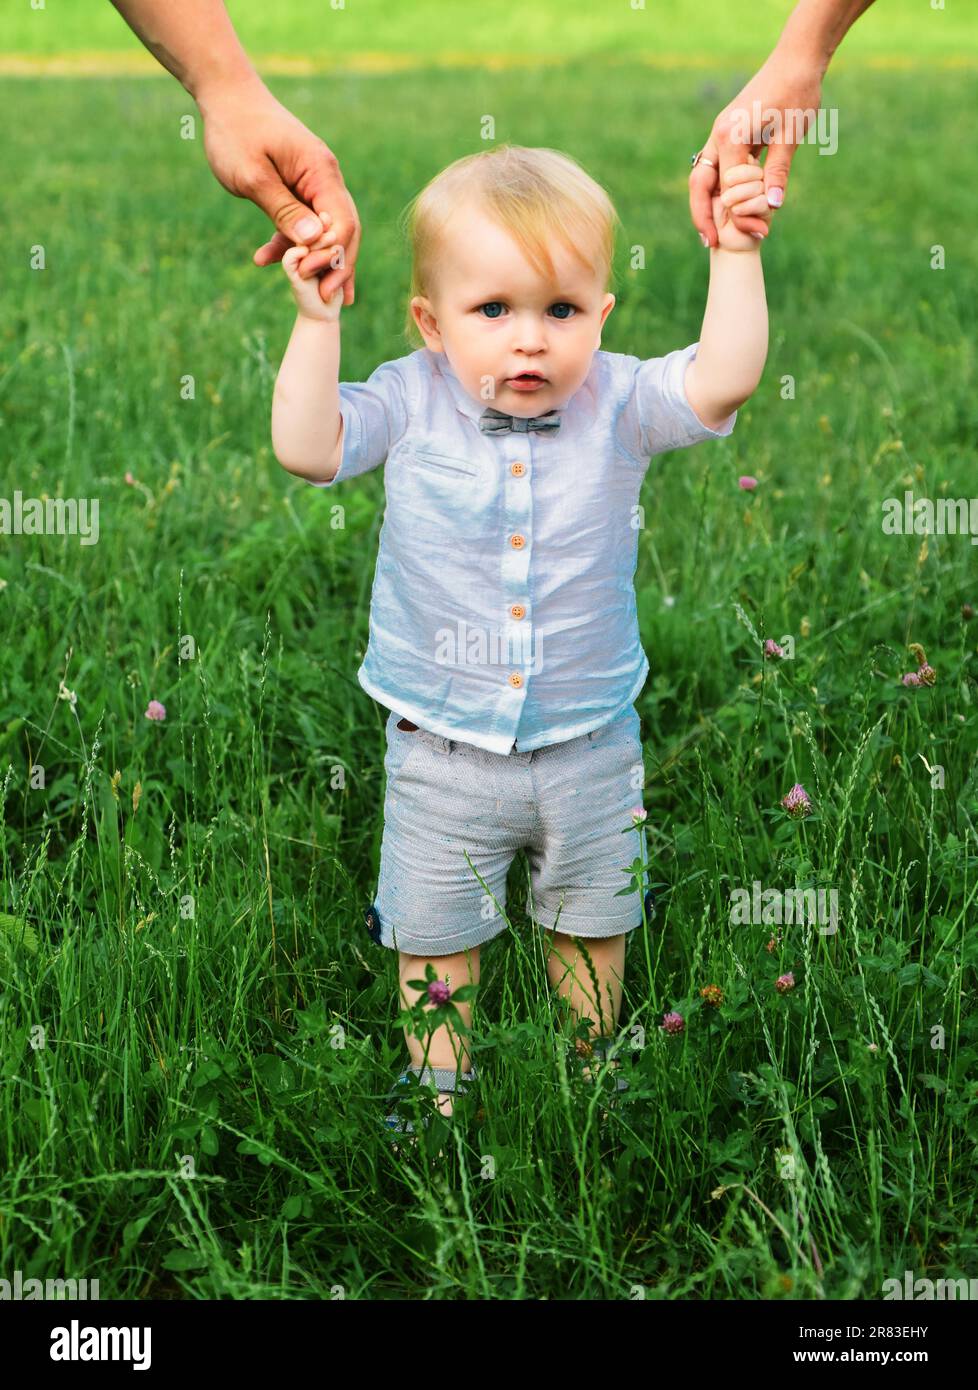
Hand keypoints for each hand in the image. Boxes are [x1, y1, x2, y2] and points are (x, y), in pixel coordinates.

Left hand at [199, 79, 360, 305]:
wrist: (225, 98)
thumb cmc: (236, 131)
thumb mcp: (254, 176)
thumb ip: (284, 209)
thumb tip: (315, 242)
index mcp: (320, 172)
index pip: (342, 222)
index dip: (332, 255)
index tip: (309, 277)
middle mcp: (325, 178)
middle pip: (343, 230)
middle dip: (336, 266)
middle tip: (326, 299)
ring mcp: (313, 183)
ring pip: (325, 230)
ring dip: (316, 261)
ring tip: (313, 296)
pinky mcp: (297, 188)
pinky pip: (301, 221)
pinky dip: (288, 243)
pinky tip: (265, 261)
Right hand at [690, 52, 822, 245]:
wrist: (797, 59)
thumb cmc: (798, 91)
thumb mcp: (791, 135)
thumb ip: (778, 171)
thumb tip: (773, 206)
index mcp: (731, 135)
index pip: (728, 188)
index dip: (742, 214)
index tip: (762, 233)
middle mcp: (719, 136)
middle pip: (700, 185)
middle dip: (702, 216)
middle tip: (710, 244)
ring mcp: (721, 134)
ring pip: (705, 178)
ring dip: (708, 205)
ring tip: (715, 233)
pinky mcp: (729, 134)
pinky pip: (717, 168)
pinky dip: (719, 190)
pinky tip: (727, 208)